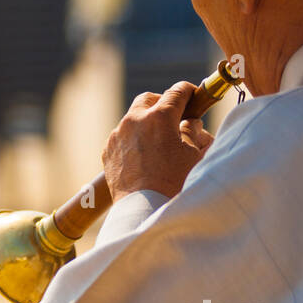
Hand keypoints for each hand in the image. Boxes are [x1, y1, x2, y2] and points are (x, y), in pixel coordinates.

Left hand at [103, 82, 215, 200]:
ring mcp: (118, 135)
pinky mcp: (108, 150)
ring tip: (158, 142)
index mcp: (159, 117)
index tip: (194, 98)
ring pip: (133, 118)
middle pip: (149, 99)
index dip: (189, 92)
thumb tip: (190, 124)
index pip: (177, 92)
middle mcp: (134, 120)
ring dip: (146, 123)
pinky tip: (143, 157)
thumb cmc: (174, 182)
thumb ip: (194, 132)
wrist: (144, 210)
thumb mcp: (194, 155)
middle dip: (163, 104)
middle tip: (175, 118)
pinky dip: (133, 140)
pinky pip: (122, 137)